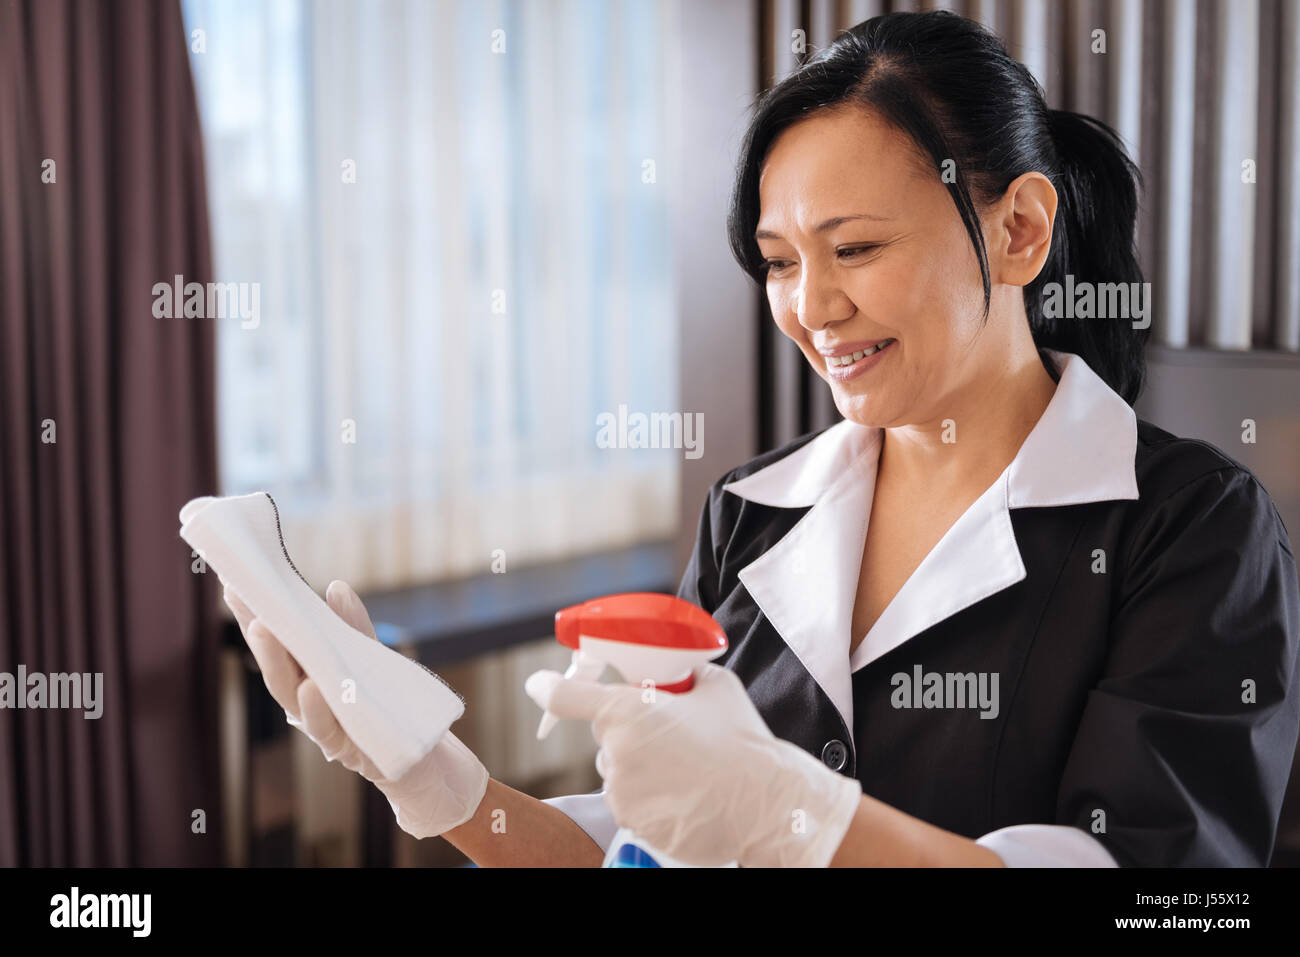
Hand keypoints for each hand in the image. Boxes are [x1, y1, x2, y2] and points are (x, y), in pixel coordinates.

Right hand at [225, 579, 487, 838]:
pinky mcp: (348, 750)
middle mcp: (306, 703)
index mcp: (306, 677)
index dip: (252, 617)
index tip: (233, 584)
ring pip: (292, 698)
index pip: (276, 646)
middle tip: (245, 600)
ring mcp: (323, 727)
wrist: (418, 755)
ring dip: (276, 663)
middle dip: (258, 635)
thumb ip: (352, 628)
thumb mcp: (368, 659)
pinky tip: (311, 687)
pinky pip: (328, 730)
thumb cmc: (382, 702)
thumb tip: (335, 588)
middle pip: (276, 669)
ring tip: (265, 629)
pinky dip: (317, 709)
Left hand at [524, 661, 861, 866]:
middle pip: (605, 737)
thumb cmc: (740, 741)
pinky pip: (632, 803)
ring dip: (640, 769)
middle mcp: (615, 752)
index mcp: (626, 711)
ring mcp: (621, 793)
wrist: (763, 803)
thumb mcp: (715, 686)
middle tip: (671, 736)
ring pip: (619, 772)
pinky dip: (650, 798)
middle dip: (629, 733)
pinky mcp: (632, 823)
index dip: (546, 688)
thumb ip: (683, 675)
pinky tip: (684, 794)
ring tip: (686, 770)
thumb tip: (679, 672)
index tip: (540, 686)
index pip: (562, 696)